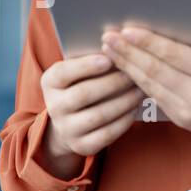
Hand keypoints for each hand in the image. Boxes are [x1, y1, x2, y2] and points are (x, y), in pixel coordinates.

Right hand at [38, 53, 143, 173]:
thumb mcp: (77, 71)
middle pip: (84, 94)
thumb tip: (119, 44)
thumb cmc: (80, 85)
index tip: (110, 58)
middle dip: (113, 82)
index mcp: (49, 82)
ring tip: (141, 89)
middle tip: (135, 73)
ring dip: (124, 101)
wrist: (68, 123)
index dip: (87, 66)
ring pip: (99, 115)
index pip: (64, 73)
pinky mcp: (82, 146)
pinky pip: (107, 134)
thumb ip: (91, 59)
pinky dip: (124, 120)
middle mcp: (54, 107)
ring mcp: (66, 129)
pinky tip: (135, 108)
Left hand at [100, 25, 190, 175]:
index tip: (127, 29)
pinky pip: (154, 97)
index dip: (147, 41)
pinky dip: (136, 81)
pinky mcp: (182, 120)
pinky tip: (124, 68)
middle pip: (155, 69)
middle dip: (128, 52)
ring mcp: (189, 110)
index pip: (174, 53)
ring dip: (126, 66)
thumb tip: (175, 22)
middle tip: (108, 37)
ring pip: (149, 85)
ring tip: (109, 50)